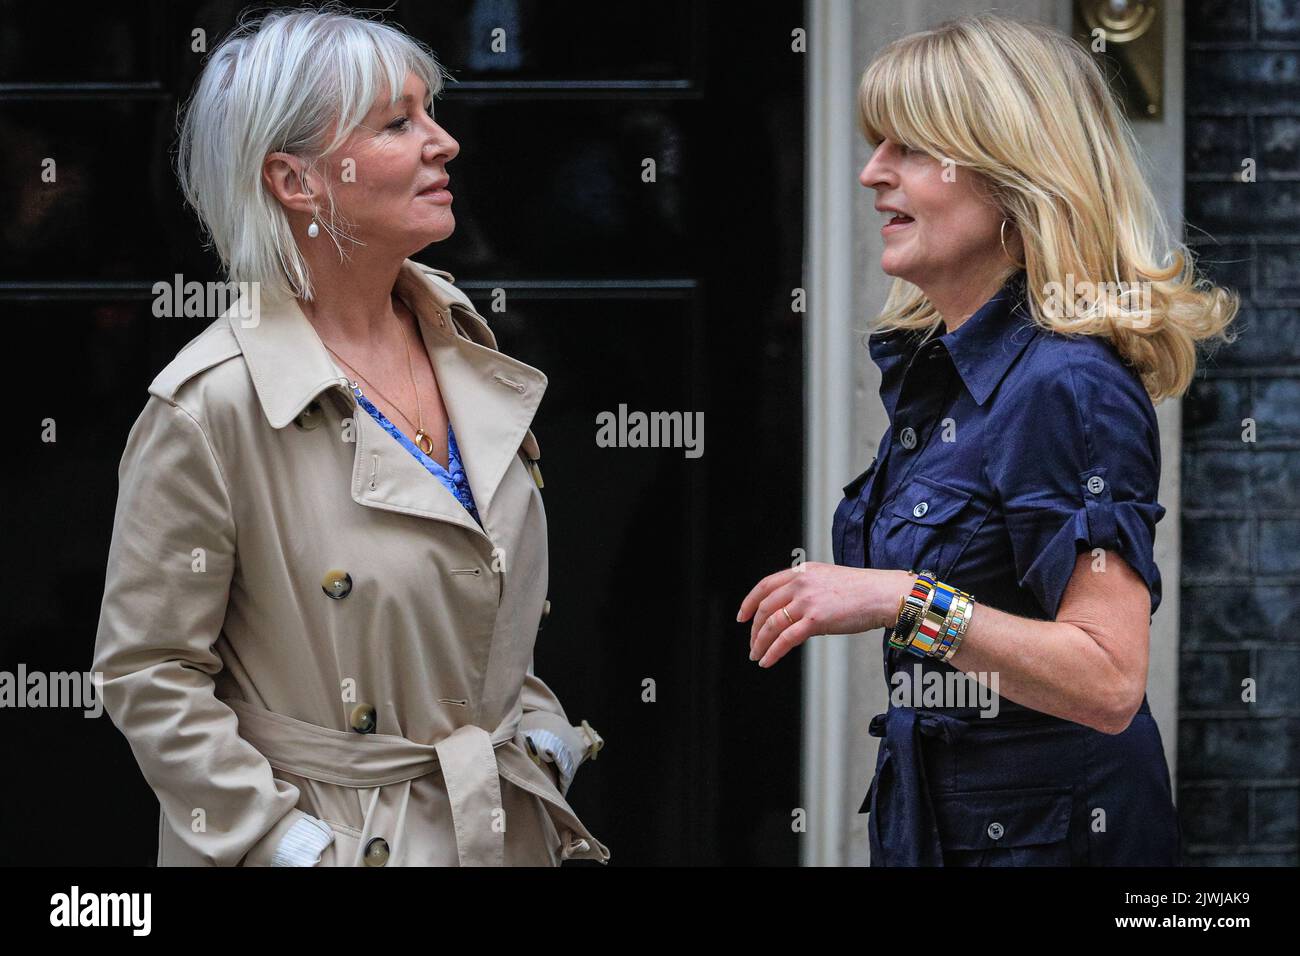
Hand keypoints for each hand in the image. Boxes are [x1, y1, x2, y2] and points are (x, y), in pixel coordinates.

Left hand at [736, 565, 914, 667]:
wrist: (883, 595)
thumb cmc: (862, 591)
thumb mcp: (828, 580)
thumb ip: (806, 591)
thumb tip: (791, 615)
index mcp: (802, 572)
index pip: (765, 585)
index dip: (749, 602)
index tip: (742, 617)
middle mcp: (800, 583)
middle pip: (765, 608)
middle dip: (754, 629)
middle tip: (752, 644)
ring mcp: (807, 601)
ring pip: (771, 625)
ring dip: (760, 643)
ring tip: (757, 655)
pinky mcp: (815, 620)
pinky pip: (785, 639)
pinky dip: (772, 652)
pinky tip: (767, 660)